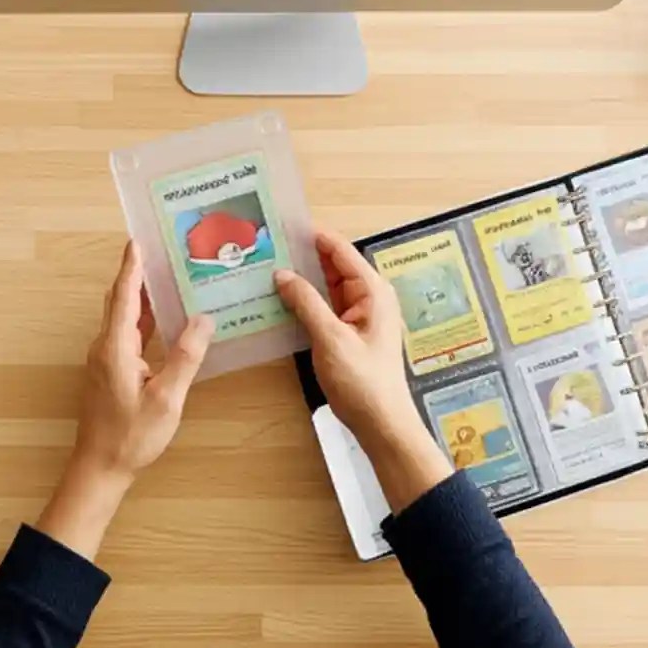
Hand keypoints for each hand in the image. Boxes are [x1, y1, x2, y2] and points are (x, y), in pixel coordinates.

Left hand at [37, 242, 213, 558]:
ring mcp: (106, 360)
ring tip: (166, 278)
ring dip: (142, 297)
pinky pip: (128, 335)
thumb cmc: (131, 437)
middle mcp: (106, 347)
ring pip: (124, 318)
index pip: (124, 296)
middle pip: (121, 301)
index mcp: (116, 347)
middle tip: (159, 251)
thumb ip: (185, 356)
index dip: (132, 266)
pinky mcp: (111, 373)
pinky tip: (164, 320)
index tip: (139, 239)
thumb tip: (203, 320)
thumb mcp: (167, 398)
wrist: (100, 468)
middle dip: (137, 274)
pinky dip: (144, 321)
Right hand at [274, 231, 452, 512]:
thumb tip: (283, 274)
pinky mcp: (349, 332)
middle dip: (302, 256)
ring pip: (326, 286)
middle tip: (268, 246)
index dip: (312, 235)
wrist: (380, 422)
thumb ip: (306, 302)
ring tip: (267, 268)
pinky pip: (325, 307)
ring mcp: (359, 315)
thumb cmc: (362, 381)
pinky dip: (305, 301)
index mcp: (373, 291)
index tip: (283, 225)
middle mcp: (369, 297)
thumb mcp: (330, 338)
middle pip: (332, 265)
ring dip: (301, 280)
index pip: (340, 250)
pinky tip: (280, 300)